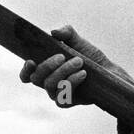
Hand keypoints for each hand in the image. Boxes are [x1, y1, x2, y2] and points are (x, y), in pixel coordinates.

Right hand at [18, 24, 133, 106]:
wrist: (109, 72)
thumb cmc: (90, 57)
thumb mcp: (79, 41)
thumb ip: (66, 33)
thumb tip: (53, 32)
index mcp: (46, 69)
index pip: (27, 75)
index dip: (25, 70)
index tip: (31, 61)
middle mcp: (48, 82)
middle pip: (37, 78)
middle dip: (48, 65)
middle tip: (63, 55)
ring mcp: (57, 93)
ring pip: (49, 85)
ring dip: (64, 71)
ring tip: (79, 62)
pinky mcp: (68, 102)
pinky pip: (63, 96)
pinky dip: (72, 82)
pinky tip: (83, 74)